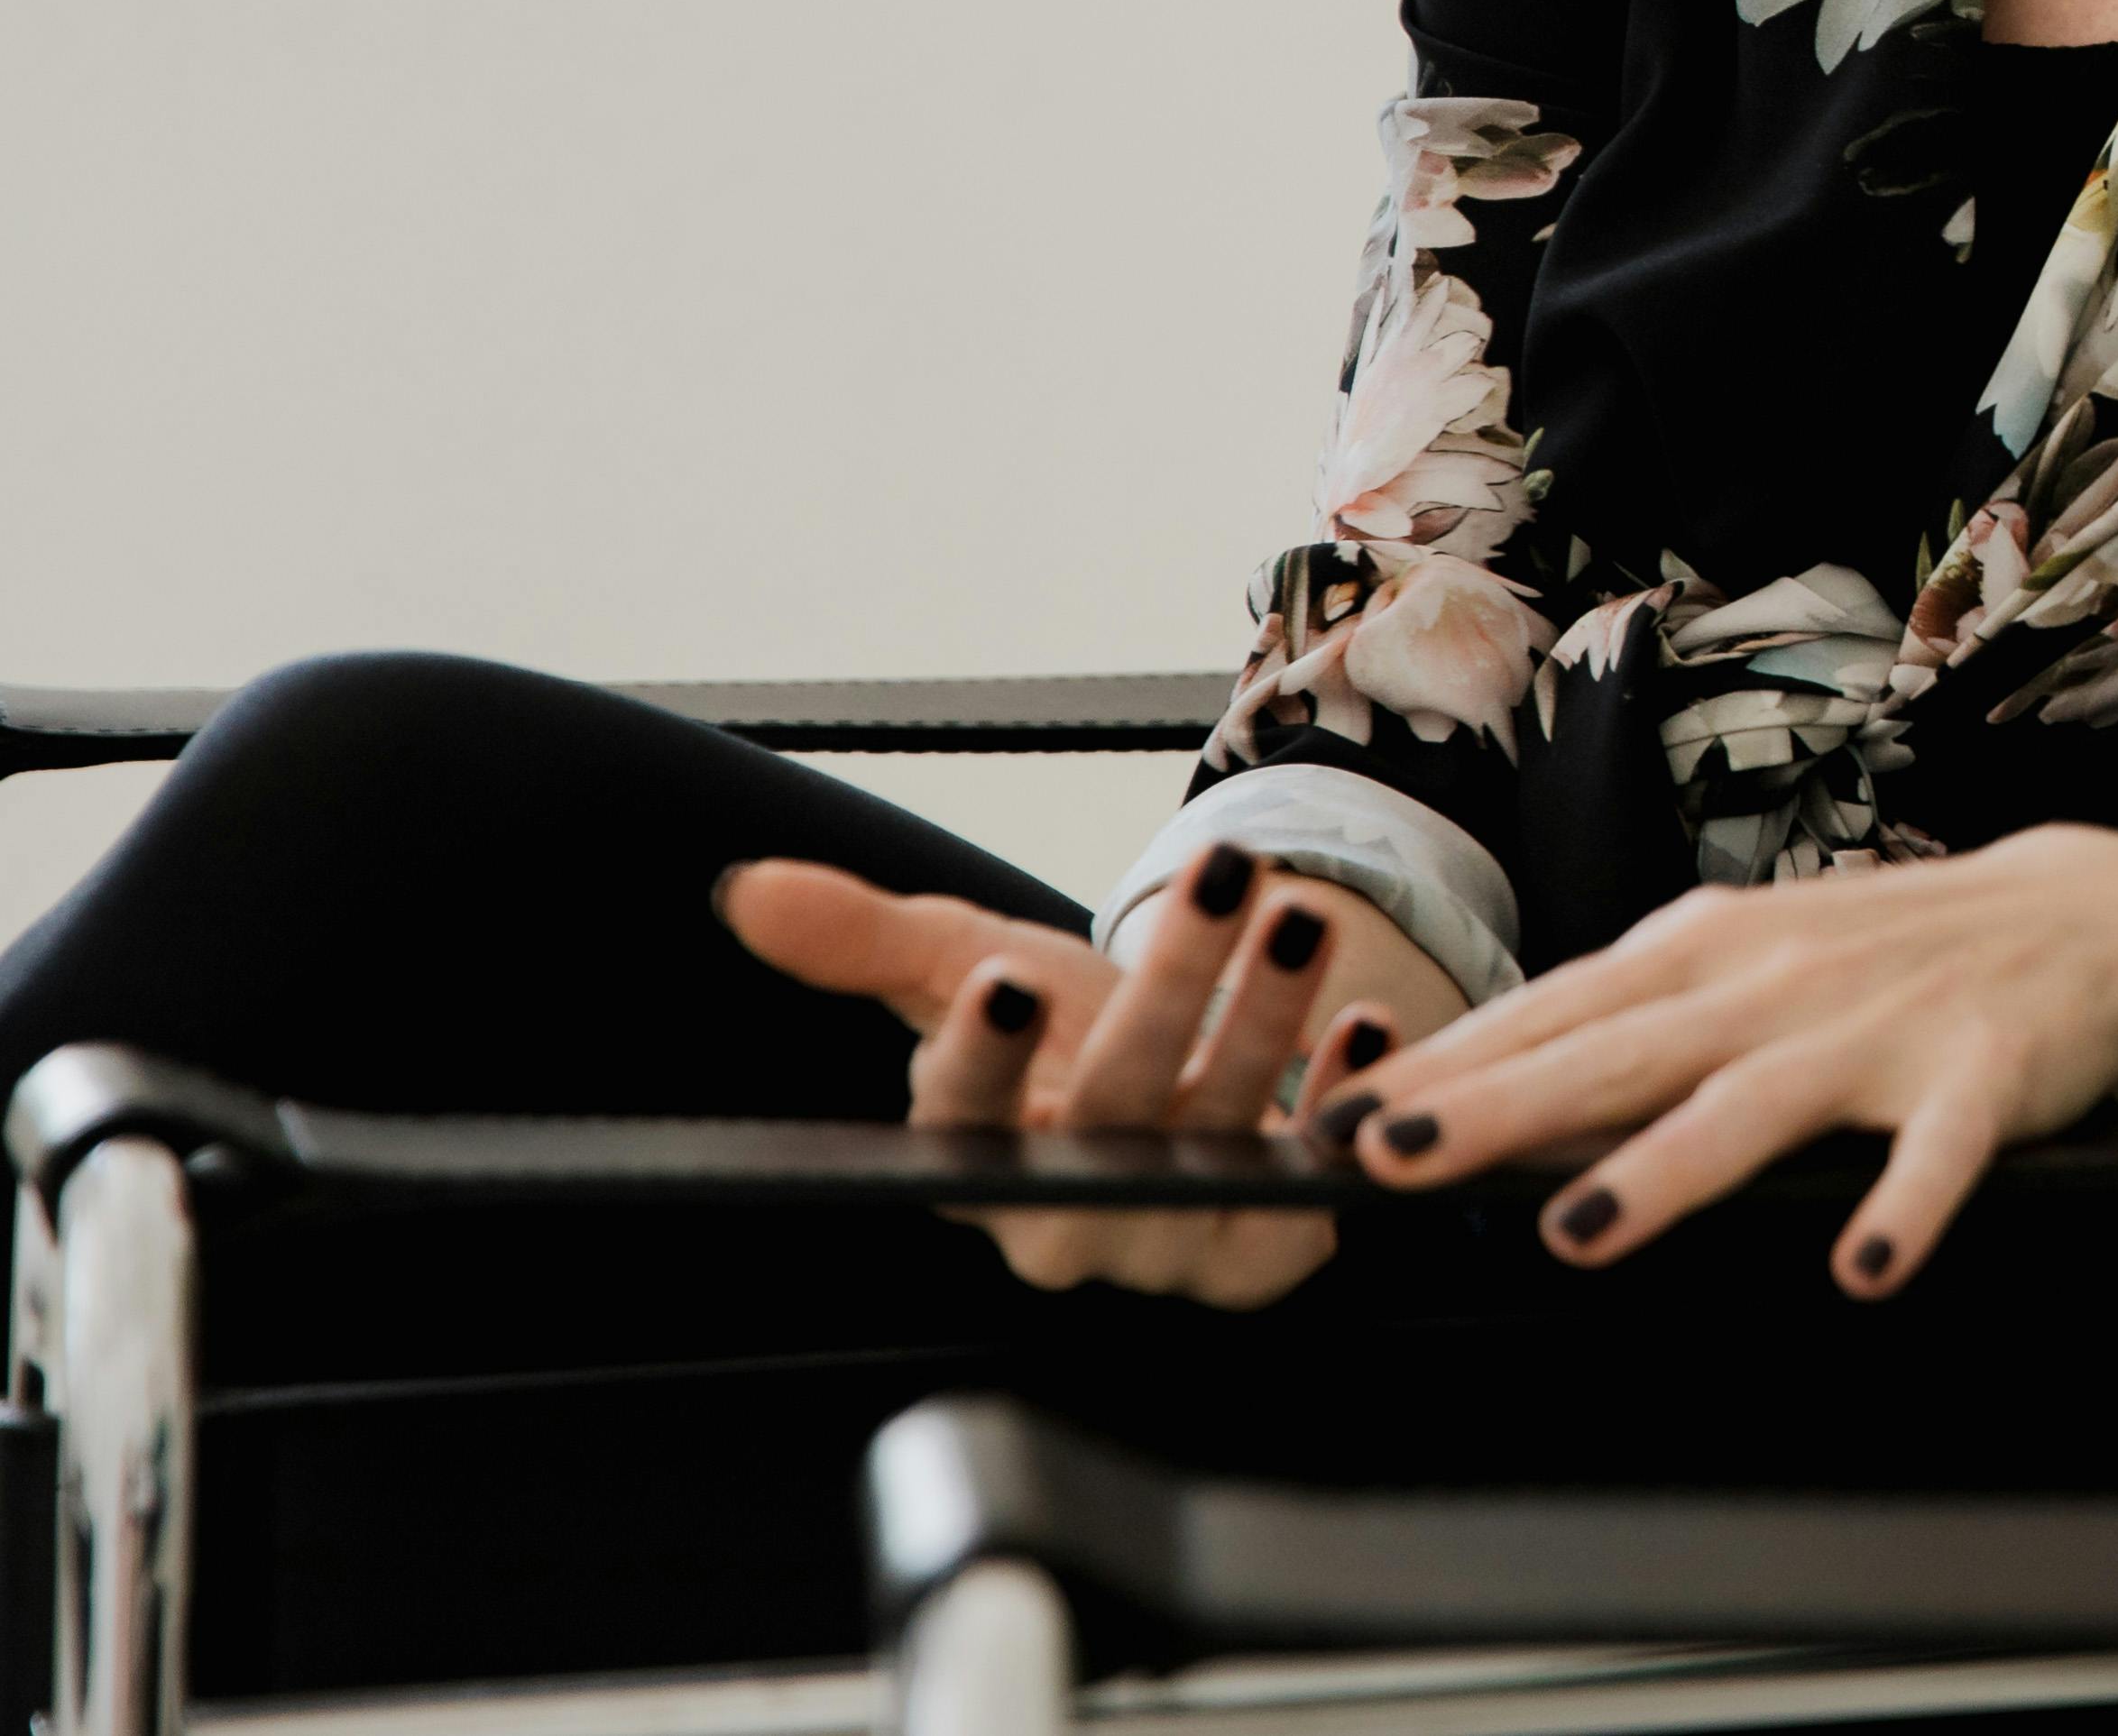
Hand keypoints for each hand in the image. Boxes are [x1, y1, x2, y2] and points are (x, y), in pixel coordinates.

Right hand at [722, 843, 1468, 1304]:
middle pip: (1116, 1107)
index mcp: (976, 1157)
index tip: (1007, 979)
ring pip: (1217, 1133)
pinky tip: (1364, 1026)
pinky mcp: (1265, 1251)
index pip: (965, 1118)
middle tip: (1222, 874)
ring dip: (1265, 1021)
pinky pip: (1306, 1188)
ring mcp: (1169, 1241)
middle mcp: (1066, 1214)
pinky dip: (1335, 1102)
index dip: (983, 1057)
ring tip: (1300, 916)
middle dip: (1170, 988)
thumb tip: (745, 889)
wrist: (1177, 1080)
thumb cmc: (1063, 1031)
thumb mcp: (967, 967)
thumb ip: (864, 939)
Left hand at [1324, 822, 2117, 1293]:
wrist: (2094, 913)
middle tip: (1398, 1157)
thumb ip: (1624, 1029)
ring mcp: (1882, 1027)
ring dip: (1667, 1169)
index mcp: (1713, 951)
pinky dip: (1904, 1204)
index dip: (1447, 1064)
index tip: (1339, 1119)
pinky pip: (1940, 1154)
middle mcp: (1781, 981)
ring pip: (1756, 1104)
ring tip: (1584, 1230)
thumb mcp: (1750, 965)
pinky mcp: (1984, 1075)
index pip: (1555, 1010)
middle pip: (1619, 1052)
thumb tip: (1464, 1099)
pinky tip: (1864, 1265)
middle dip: (1501, 1105)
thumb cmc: (1889, 955)